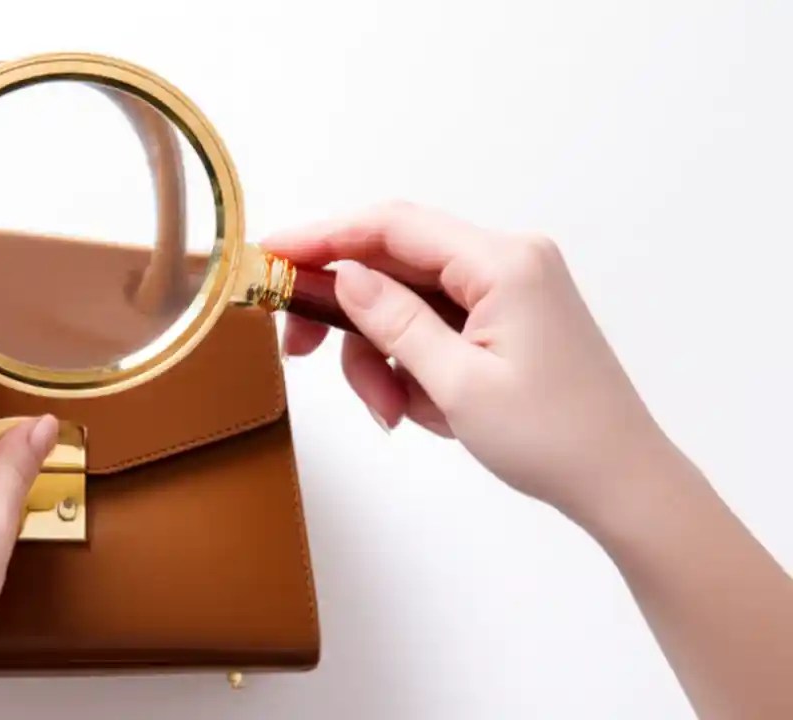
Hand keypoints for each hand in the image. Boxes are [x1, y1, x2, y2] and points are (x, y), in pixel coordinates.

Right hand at [265, 201, 669, 519]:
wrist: (623, 482)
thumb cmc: (553, 438)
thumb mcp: (456, 384)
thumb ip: (394, 321)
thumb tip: (344, 276)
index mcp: (504, 263)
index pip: (393, 226)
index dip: (324, 236)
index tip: (271, 256)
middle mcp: (508, 261)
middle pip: (395, 266)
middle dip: (348, 316)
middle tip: (300, 353)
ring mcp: (510, 290)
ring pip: (408, 303)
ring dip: (383, 355)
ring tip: (393, 412)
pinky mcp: (508, 318)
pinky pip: (436, 327)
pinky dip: (413, 364)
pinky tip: (424, 408)